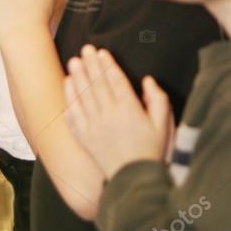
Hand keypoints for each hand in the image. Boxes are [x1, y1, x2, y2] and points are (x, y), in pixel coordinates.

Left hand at [64, 46, 170, 180]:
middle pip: (98, 85)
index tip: (101, 51)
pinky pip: (74, 114)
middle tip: (85, 49)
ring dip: (78, 77)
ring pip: (83, 96)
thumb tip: (148, 79)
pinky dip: (69, 98)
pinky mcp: (84, 138)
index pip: (116, 81)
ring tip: (74, 61)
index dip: (108, 65)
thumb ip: (158, 99)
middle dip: (91, 65)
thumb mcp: (163, 124)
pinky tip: (67, 85)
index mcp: (130, 110)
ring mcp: (94, 127)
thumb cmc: (151, 150)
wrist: (133, 181)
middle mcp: (110, 116)